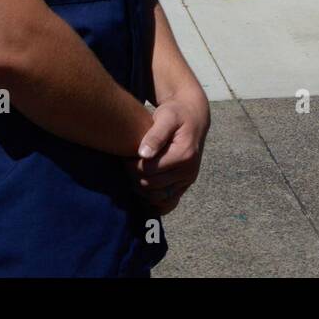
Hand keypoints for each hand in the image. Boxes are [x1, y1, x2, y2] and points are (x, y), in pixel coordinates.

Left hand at [126, 87, 208, 214]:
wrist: (194, 117)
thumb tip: (143, 154)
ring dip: (141, 188)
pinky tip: (143, 188)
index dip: (131, 165)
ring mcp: (188, 181)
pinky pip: (167, 204)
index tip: (124, 155)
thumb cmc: (176, 114)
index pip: (148, 170)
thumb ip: (155, 135)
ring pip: (156, 197)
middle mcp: (189, 172)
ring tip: (134, 171)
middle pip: (150, 185)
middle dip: (134, 176)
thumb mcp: (166, 116)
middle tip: (126, 162)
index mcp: (184, 156)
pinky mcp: (185, 186)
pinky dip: (153, 202)